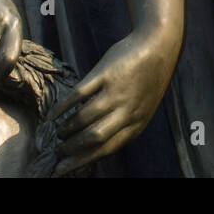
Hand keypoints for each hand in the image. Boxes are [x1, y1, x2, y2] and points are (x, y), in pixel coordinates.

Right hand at [49, 28, 180, 175]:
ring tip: (59, 132)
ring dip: (68, 128)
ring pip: (85, 117)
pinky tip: (54, 113)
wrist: (159, 44)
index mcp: (137, 122)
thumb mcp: (143, 107)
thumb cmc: (149, 78)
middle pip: (94, 137)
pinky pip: (79, 94)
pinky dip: (63, 106)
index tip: (63, 168)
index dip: (82, 160)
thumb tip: (97, 142)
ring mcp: (116, 91)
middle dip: (72, 148)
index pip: (106, 148)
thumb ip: (124, 123)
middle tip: (58, 151)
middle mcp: (127, 110)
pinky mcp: (106, 73)